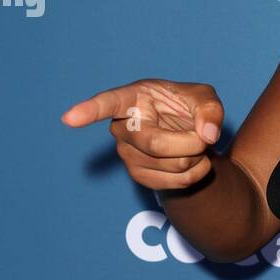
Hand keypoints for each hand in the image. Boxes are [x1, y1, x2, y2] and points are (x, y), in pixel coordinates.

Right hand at [61, 79, 224, 190]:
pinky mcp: (139, 176)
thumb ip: (210, 109)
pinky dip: (198, 173)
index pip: (106, 104)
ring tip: (195, 145)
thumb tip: (207, 134)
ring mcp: (127, 154)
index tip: (68, 119)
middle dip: (192, 142)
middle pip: (156, 144)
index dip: (87, 111)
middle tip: (203, 135)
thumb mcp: (204, 97)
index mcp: (130, 98)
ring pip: (172, 165)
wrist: (190, 135)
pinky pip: (177, 181)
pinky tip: (196, 162)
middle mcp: (121, 128)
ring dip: (198, 157)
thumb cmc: (189, 108)